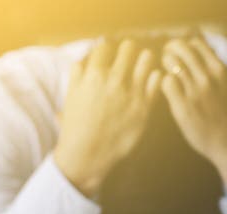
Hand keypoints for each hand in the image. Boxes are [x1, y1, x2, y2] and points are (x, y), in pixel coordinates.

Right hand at [54, 39, 161, 196]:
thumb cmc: (76, 126)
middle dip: (128, 50)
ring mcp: (131, 94)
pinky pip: (156, 81)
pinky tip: (151, 79)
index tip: (109, 55)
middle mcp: (113, 81)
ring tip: (143, 62)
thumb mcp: (70, 95)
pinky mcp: (144, 108)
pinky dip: (155, 76)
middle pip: (128, 48)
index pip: (105, 46)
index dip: (107, 49)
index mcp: (93, 75)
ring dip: (144, 59)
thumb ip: (78, 73)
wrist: (87, 154)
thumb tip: (85, 58)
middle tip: (129, 55)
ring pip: (145, 60)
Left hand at [160, 38, 226, 195]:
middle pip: (181, 49)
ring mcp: (195, 92)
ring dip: (164, 65)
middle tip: (166, 57)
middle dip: (170, 50)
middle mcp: (207, 77)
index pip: (197, 44)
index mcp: (221, 71)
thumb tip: (207, 61)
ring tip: (165, 73)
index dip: (185, 46)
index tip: (181, 54)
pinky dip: (163, 82)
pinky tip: (167, 90)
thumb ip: (218, 74)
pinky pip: (166, 83)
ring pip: (171, 63)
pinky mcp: (183, 107)